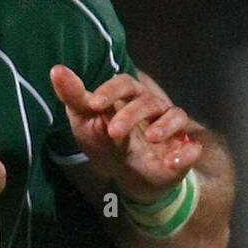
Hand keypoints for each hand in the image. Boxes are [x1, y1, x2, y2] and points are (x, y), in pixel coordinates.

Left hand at [50, 66, 202, 201]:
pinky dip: (185, 153)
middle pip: (147, 101)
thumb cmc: (106, 142)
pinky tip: (172, 161)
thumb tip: (56, 69)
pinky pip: (191, 147)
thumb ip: (74, 97)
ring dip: (164, 127)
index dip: (110, 91)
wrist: (128, 178)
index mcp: (128, 98)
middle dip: (131, 115)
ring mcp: (169, 128)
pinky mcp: (182, 150)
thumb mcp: (85, 122)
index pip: (124, 84)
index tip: (93, 104)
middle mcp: (152, 108)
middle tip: (113, 132)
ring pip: (174, 116)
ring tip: (151, 138)